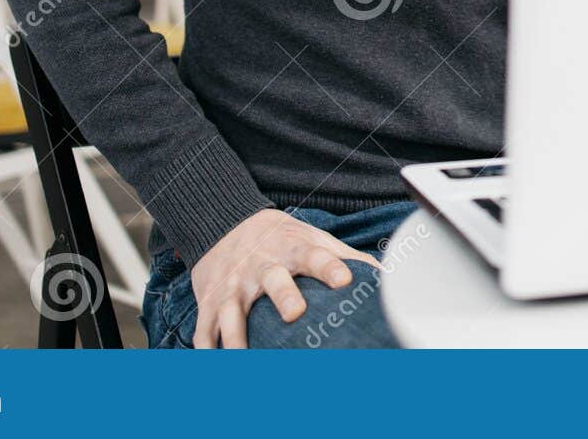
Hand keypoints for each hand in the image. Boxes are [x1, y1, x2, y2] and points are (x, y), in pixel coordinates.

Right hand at [189, 208, 379, 347]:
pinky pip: (203, 327)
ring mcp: (232, 284)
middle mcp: (261, 265)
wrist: (223, 222)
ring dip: (235, 336)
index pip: (315, 255)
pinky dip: (205, 348)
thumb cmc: (279, 238)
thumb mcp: (312, 238)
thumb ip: (345, 257)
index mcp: (291, 249)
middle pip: (273, 279)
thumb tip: (384, 277)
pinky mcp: (208, 300)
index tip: (345, 281)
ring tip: (241, 359)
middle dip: (283, 295)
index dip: (330, 266)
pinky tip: (211, 364)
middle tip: (295, 313)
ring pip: (231, 311)